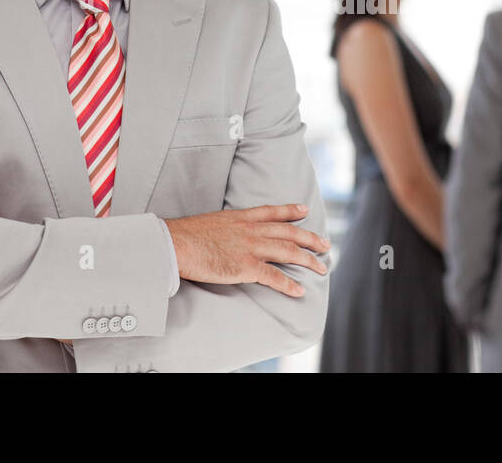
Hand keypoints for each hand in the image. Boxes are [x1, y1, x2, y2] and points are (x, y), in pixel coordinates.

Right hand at [166, 204, 329, 297]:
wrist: (176, 243)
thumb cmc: (186, 235)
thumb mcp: (210, 222)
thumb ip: (224, 228)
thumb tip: (223, 234)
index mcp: (241, 218)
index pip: (271, 212)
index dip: (290, 211)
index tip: (304, 210)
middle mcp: (251, 230)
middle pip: (288, 233)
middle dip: (309, 238)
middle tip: (325, 244)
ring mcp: (250, 248)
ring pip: (288, 252)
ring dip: (308, 260)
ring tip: (321, 267)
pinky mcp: (246, 267)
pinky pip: (274, 276)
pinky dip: (288, 284)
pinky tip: (300, 290)